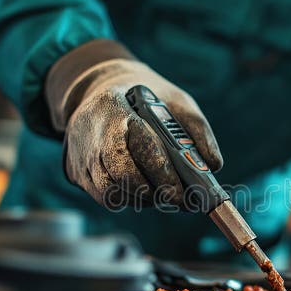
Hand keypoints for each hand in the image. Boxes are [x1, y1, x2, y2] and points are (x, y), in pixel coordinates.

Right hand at [47, 42, 221, 208]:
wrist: (96, 91)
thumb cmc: (143, 98)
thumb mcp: (174, 100)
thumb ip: (196, 129)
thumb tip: (213, 165)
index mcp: (114, 106)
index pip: (138, 145)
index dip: (161, 172)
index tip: (182, 191)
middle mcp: (92, 133)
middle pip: (122, 175)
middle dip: (155, 193)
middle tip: (179, 199)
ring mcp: (82, 155)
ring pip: (113, 193)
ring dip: (143, 198)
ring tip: (164, 192)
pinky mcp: (77, 173)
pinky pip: (105, 197)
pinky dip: (129, 199)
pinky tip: (144, 189)